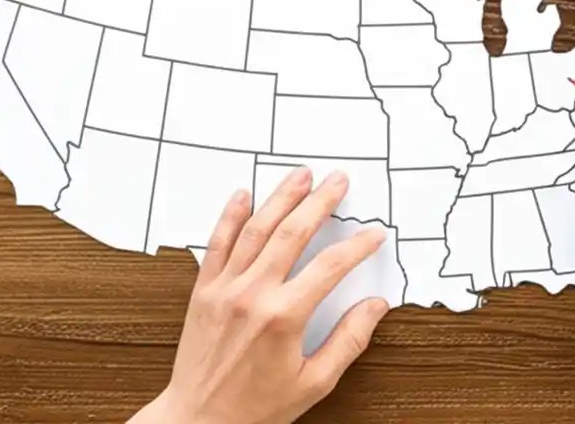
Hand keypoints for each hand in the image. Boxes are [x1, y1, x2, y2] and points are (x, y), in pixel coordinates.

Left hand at [130, 168, 389, 423]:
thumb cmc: (256, 409)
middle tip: (338, 181)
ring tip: (300, 175)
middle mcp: (252, 295)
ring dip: (280, 198)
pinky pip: (217, 243)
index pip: (331, 267)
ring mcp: (224, 289)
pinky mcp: (203, 291)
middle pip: (293, 233)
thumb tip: (375, 308)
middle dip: (320, 202)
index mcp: (284, 318)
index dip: (357, 246)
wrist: (199, 421)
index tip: (373, 234)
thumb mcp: (314, 382)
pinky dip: (229, 216)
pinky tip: (242, 195)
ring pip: (256, 229)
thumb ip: (348, 341)